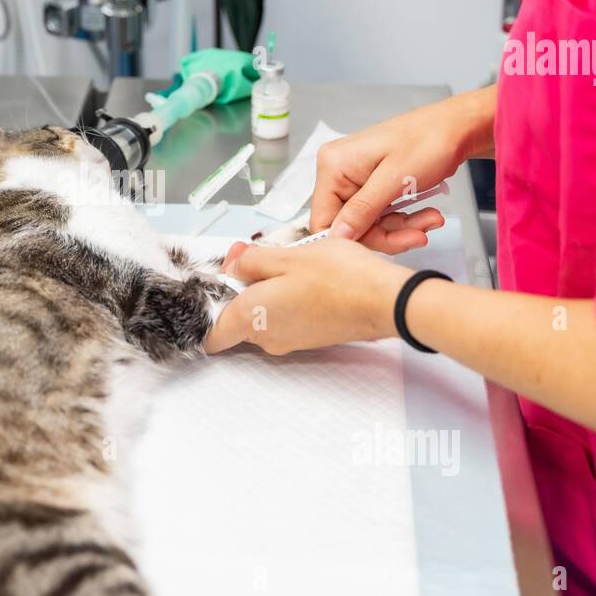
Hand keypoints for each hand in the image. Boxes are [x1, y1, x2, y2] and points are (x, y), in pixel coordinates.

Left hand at [204, 240, 409, 354]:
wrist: (384, 301)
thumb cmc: (338, 278)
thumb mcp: (285, 256)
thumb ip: (250, 262)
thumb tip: (232, 266)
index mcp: (250, 318)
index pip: (211, 333)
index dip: (211, 304)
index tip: (221, 281)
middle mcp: (266, 338)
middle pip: (238, 317)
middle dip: (243, 287)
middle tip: (257, 255)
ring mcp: (289, 341)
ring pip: (264, 315)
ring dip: (269, 290)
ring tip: (290, 263)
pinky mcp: (310, 337)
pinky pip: (287, 318)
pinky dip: (289, 299)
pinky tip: (308, 278)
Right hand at [310, 87, 495, 245]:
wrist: (456, 128)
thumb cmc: (428, 141)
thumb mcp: (394, 179)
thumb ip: (362, 210)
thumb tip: (337, 236)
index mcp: (334, 165)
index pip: (324, 219)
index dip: (351, 239)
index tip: (384, 244)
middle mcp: (338, 172)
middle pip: (349, 224)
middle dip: (386, 233)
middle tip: (419, 235)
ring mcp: (355, 178)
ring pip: (368, 223)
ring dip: (401, 228)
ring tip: (431, 221)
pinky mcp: (371, 185)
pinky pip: (379, 214)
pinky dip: (403, 219)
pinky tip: (426, 215)